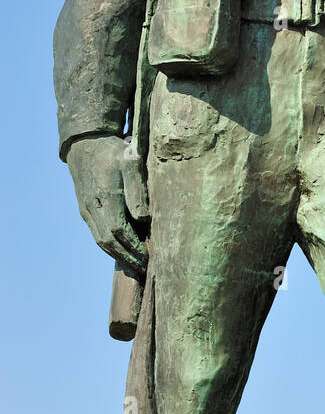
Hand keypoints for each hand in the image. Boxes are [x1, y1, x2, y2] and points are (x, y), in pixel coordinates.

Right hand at [66, 135, 147, 275]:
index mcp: (105, 197)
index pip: (118, 232)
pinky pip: (97, 233)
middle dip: (126, 258)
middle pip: (108, 242)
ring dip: (118, 255)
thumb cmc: (113, 152)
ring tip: (136, 265)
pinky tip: (123, 250)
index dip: (133, 248)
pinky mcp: (85, 210)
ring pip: (100, 241)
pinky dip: (110, 245)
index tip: (149, 258)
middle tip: (145, 269)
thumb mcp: (130, 162)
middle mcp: (92, 208)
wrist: (85, 144)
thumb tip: (144, 219)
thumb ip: (138, 189)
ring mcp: (86, 210)